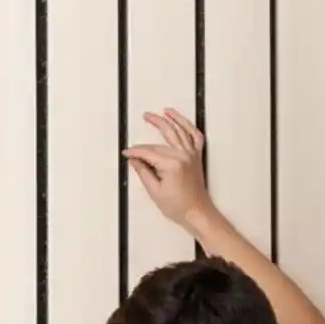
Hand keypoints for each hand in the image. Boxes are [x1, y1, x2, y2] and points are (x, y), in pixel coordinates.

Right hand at [121, 108, 212, 226]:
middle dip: (153, 127)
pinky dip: (190, 128)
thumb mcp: (154, 190)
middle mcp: (183, 156)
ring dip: (173, 119)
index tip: (127, 152)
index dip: (136, 151)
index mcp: (172, 164)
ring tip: (163, 111)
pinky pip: (196, 137)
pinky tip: (183, 121)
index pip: (149, 152)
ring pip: (181, 131)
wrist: (197, 212)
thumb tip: (134, 159)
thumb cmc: (177, 206)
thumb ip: (143, 171)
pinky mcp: (197, 157)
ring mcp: (192, 155)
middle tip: (144, 117)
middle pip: (163, 140)